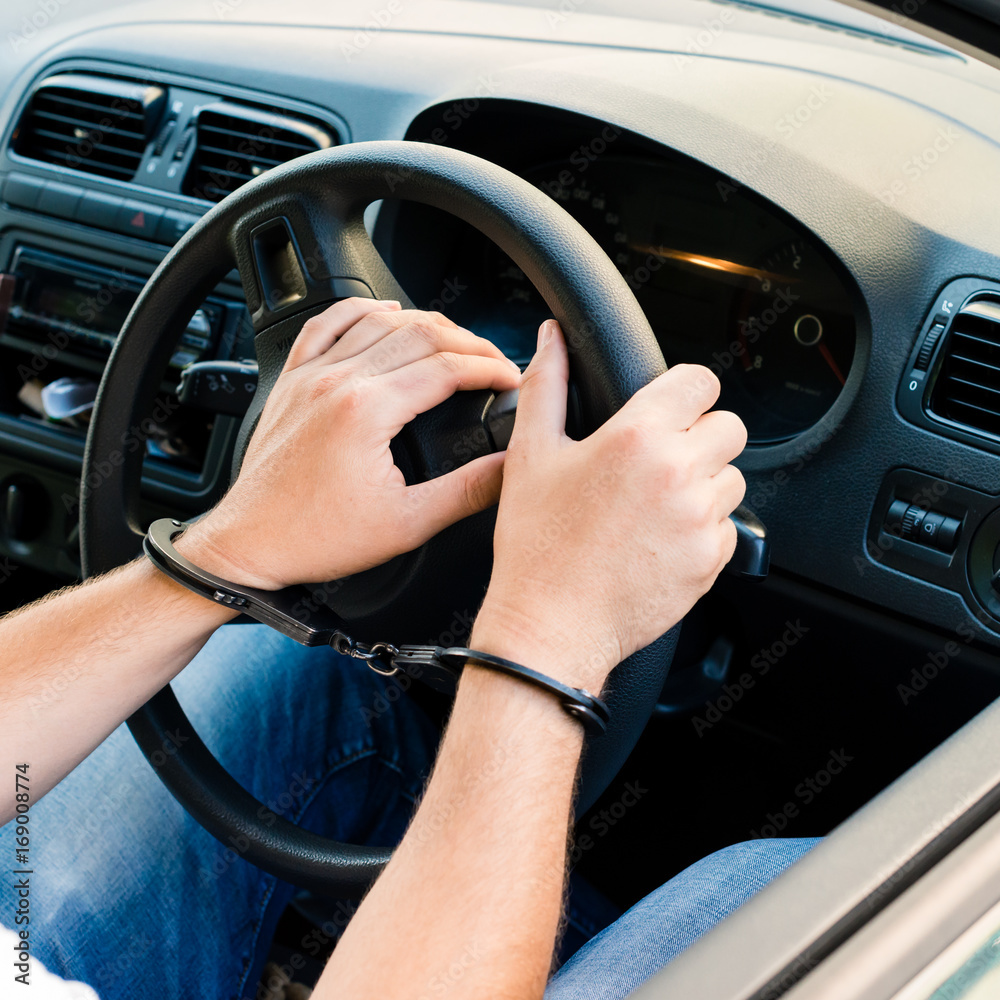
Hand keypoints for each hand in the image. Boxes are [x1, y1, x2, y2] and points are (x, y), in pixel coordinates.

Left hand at [178, 298, 521, 588]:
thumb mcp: (407, 524)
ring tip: (456, 341)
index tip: (510, 378)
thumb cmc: (315, 538)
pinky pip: (328, 324)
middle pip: (421, 333)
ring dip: (426, 323)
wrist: (250, 544)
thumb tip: (509, 466)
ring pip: (379, 321)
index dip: (490, 368)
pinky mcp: (292, 382)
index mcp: (367, 411)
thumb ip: (467, 491)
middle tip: (494, 360)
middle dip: (469, 342)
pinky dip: (362, 310)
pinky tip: (385, 311)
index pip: (448, 367)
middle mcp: (337, 382)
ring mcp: (311, 376)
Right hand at [471, 320, 746, 692]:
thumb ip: (546, 386)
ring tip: (654, 506)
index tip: (670, 408)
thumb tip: (551, 338)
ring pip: (732, 478)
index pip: (700, 381)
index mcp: (636, 437)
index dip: (685, 391)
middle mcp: (678, 473)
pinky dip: (703, 530)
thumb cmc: (536, 546)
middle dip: (700, 436)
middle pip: (729, 427)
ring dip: (704, 484)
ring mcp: (700, 520)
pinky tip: (659, 541)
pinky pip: (728, 528)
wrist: (550, 626)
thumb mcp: (531, 456)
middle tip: (659, 461)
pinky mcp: (712, 561)